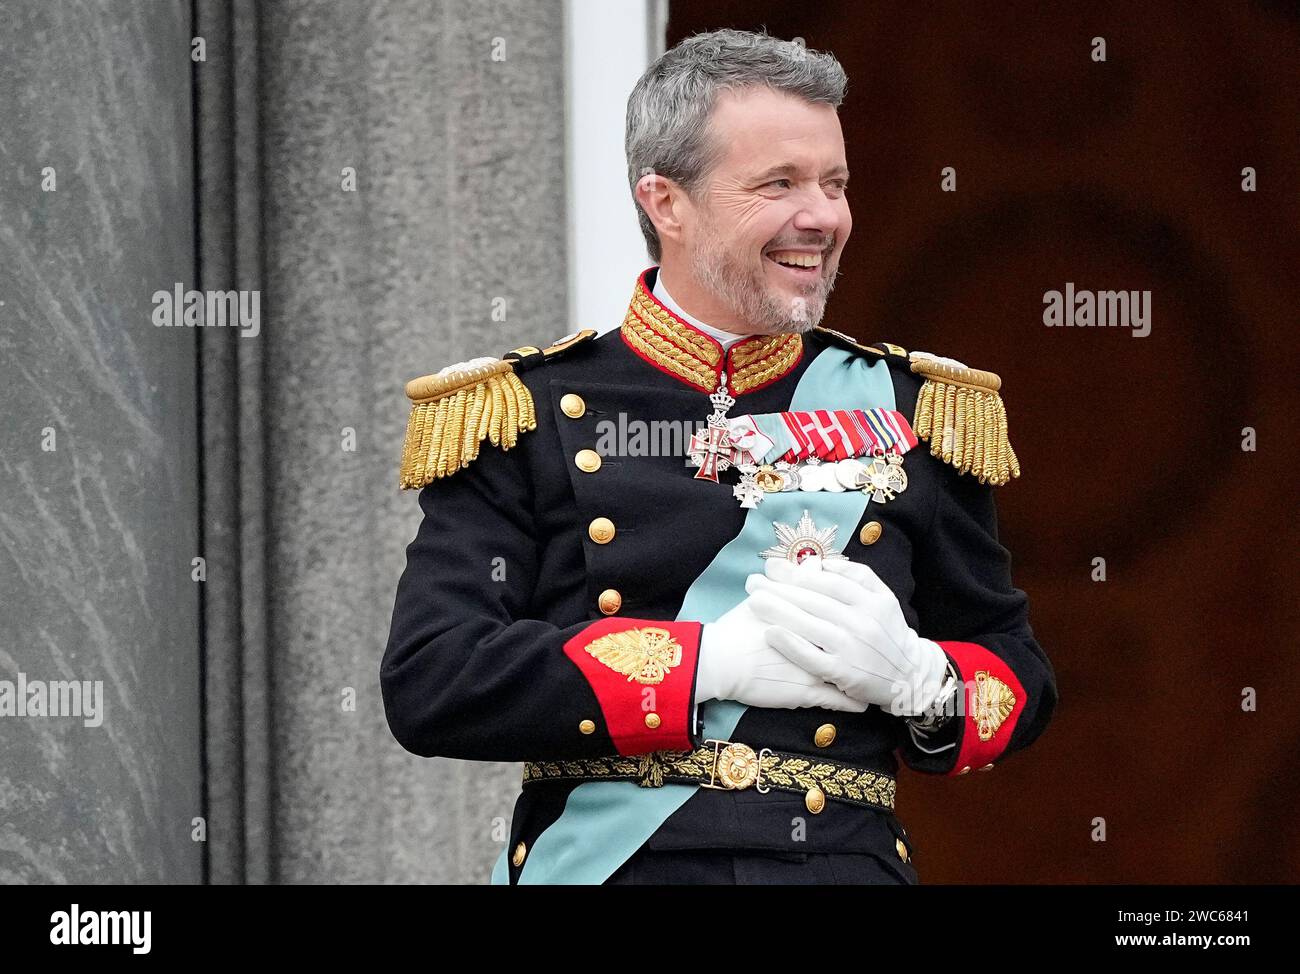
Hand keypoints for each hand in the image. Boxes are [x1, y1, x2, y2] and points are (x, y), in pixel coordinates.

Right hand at [695, 596, 867, 712]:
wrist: (721, 662)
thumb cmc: (737, 629)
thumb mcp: (765, 599)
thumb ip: (794, 582)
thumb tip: (812, 564)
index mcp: (812, 618)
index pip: (844, 617)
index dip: (860, 621)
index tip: (870, 624)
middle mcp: (820, 642)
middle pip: (852, 645)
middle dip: (869, 650)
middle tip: (880, 652)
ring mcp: (816, 669)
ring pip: (851, 674)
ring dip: (865, 678)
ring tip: (878, 682)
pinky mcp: (807, 693)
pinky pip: (838, 701)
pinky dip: (851, 702)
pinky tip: (862, 704)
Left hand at [744, 556, 949, 715]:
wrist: (909, 676)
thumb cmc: (889, 633)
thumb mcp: (884, 598)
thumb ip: (858, 576)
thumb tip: (824, 562)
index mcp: (871, 601)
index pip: (828, 582)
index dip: (798, 573)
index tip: (772, 567)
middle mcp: (862, 622)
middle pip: (814, 601)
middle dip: (779, 588)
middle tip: (753, 581)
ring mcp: (852, 648)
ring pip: (809, 625)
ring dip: (778, 611)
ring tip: (753, 600)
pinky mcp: (844, 673)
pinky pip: (812, 657)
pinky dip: (790, 644)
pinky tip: (770, 633)